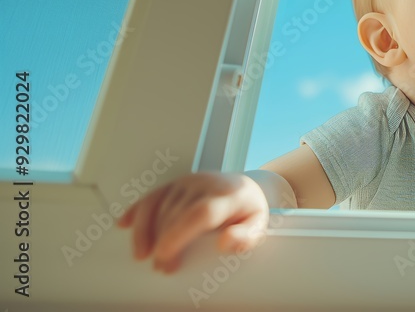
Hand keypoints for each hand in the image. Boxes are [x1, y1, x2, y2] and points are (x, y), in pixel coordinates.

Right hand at [116, 172, 269, 273]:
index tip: (165, 257)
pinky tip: (122, 224)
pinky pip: (151, 196)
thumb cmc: (247, 211)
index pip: (199, 213)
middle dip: (163, 242)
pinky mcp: (174, 183)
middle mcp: (204, 184)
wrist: (243, 187)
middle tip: (162, 267)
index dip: (178, 235)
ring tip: (146, 256)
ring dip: (147, 233)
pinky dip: (136, 211)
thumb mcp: (258, 226)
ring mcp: (187, 181)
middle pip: (175, 213)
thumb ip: (246, 237)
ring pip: (159, 206)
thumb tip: (225, 242)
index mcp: (228, 196)